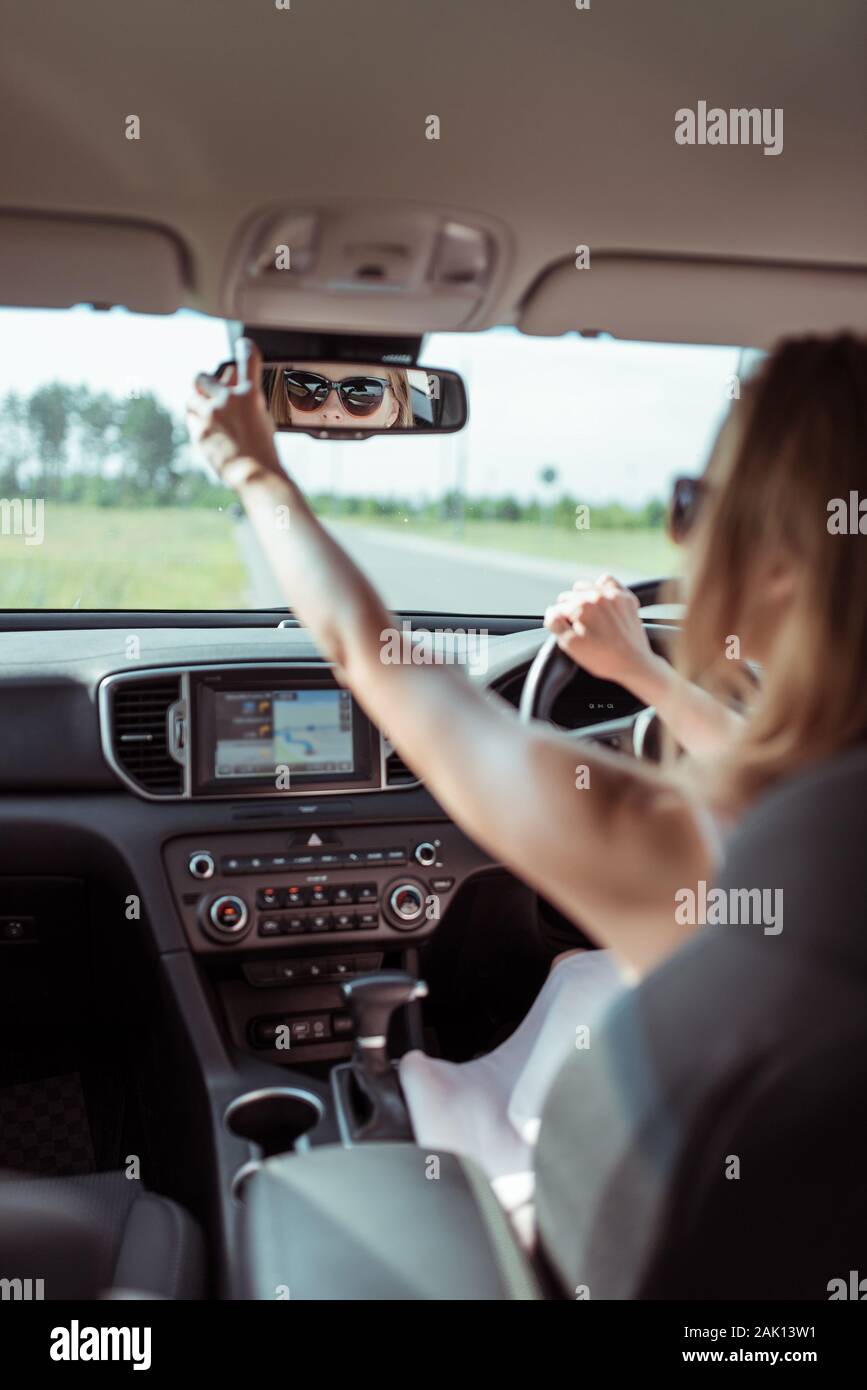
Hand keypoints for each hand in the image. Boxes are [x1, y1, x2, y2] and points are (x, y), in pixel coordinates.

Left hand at [186, 338, 281, 489]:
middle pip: (204, 378)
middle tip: (207, 389)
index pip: (248, 358)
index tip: (243, 345)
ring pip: (192, 398)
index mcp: (250, 394)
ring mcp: (211, 414)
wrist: (254, 472)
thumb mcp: (261, 417)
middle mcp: (228, 399)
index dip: (245, 348)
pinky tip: (207, 430)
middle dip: (204, 383)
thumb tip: (232, 380)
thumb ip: (247, 397)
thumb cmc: (262, 449)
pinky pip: (191, 419)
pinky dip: (197, 422)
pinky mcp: (200, 430)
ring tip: (207, 415)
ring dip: (197, 404)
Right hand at [544, 574, 655, 688]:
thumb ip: (555, 624)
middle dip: (569, 609)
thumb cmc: (602, 658)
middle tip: (577, 628)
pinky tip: (600, 601)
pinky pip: (608, 581)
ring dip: (582, 597)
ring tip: (586, 615)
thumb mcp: (571, 646)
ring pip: (587, 586)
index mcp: (582, 606)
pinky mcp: (626, 598)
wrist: (634, 664)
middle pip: (571, 595)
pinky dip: (601, 587)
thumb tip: (551, 611)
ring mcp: (614, 595)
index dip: (559, 622)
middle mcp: (598, 595)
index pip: (559, 608)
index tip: (567, 633)